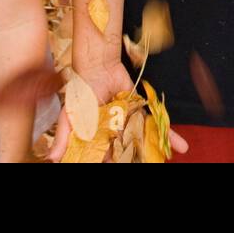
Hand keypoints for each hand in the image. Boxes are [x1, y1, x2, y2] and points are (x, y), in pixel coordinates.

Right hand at [47, 60, 187, 160]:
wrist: (96, 67)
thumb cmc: (80, 92)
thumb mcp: (69, 116)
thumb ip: (63, 137)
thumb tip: (52, 159)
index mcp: (99, 139)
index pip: (108, 157)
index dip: (114, 162)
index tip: (121, 165)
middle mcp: (116, 134)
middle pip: (130, 153)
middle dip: (140, 160)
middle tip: (152, 165)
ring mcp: (131, 123)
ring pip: (146, 142)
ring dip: (158, 151)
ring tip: (168, 160)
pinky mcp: (142, 112)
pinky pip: (157, 125)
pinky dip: (169, 134)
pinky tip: (182, 146)